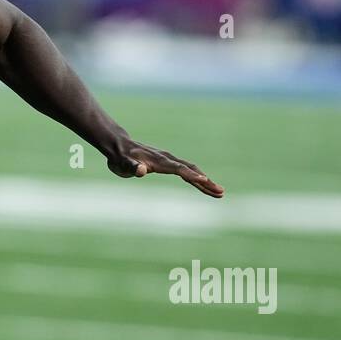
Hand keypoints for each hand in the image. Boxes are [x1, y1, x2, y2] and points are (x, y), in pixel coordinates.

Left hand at [108, 138, 223, 197]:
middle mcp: (167, 159)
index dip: (191, 175)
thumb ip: (132, 167)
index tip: (204, 180)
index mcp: (159, 161)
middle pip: (191, 170)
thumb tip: (141, 170)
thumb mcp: (123, 164)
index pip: (178, 169)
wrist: (120, 147)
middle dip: (206, 181)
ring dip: (205, 181)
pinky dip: (197, 178)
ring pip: (192, 170)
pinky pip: (186, 172)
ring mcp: (169, 161)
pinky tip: (205, 185)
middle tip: (220, 192)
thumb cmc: (121, 158)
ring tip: (219, 192)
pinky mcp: (168, 164)